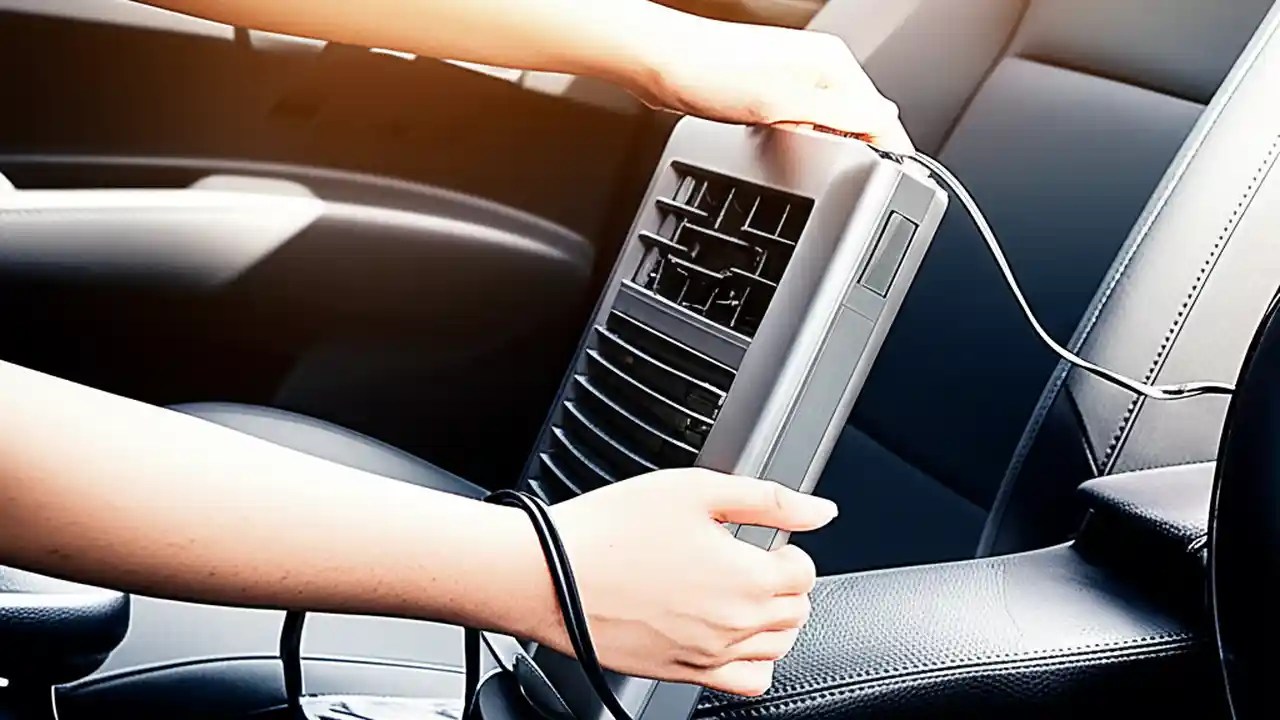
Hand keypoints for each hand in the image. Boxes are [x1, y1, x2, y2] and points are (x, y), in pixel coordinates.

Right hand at [530, 470, 837, 696]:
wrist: (550, 574)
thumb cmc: (612, 529)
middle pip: (796, 611)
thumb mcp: (696, 490)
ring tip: (737, 592)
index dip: (788, 548)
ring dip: (771, 620)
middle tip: (748, 560)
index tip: (765, 539)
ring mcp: (710, 655)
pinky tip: (726, 632)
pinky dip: (751, 661)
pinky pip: (747, 683)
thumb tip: (820, 511)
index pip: (806, 572)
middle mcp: (736, 625)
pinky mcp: (683, 672)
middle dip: (782, 583)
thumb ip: (769, 500)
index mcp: (747, 578)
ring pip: (777, 647)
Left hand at [627, 18, 913, 154]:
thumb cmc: (706, 74)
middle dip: (852, 153)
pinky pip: (801, 125)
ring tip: (801, 163)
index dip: (888, 153)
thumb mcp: (781, 103)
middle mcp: (817, 66)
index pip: (880, 115)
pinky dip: (797, 142)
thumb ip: (838, 114)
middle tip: (836, 180)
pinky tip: (780, 150)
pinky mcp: (772, 92)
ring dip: (823, 149)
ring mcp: (794, 79)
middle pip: (858, 123)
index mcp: (831, 62)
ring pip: (828, 127)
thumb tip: (886, 122)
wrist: (658, 64)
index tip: (891, 185)